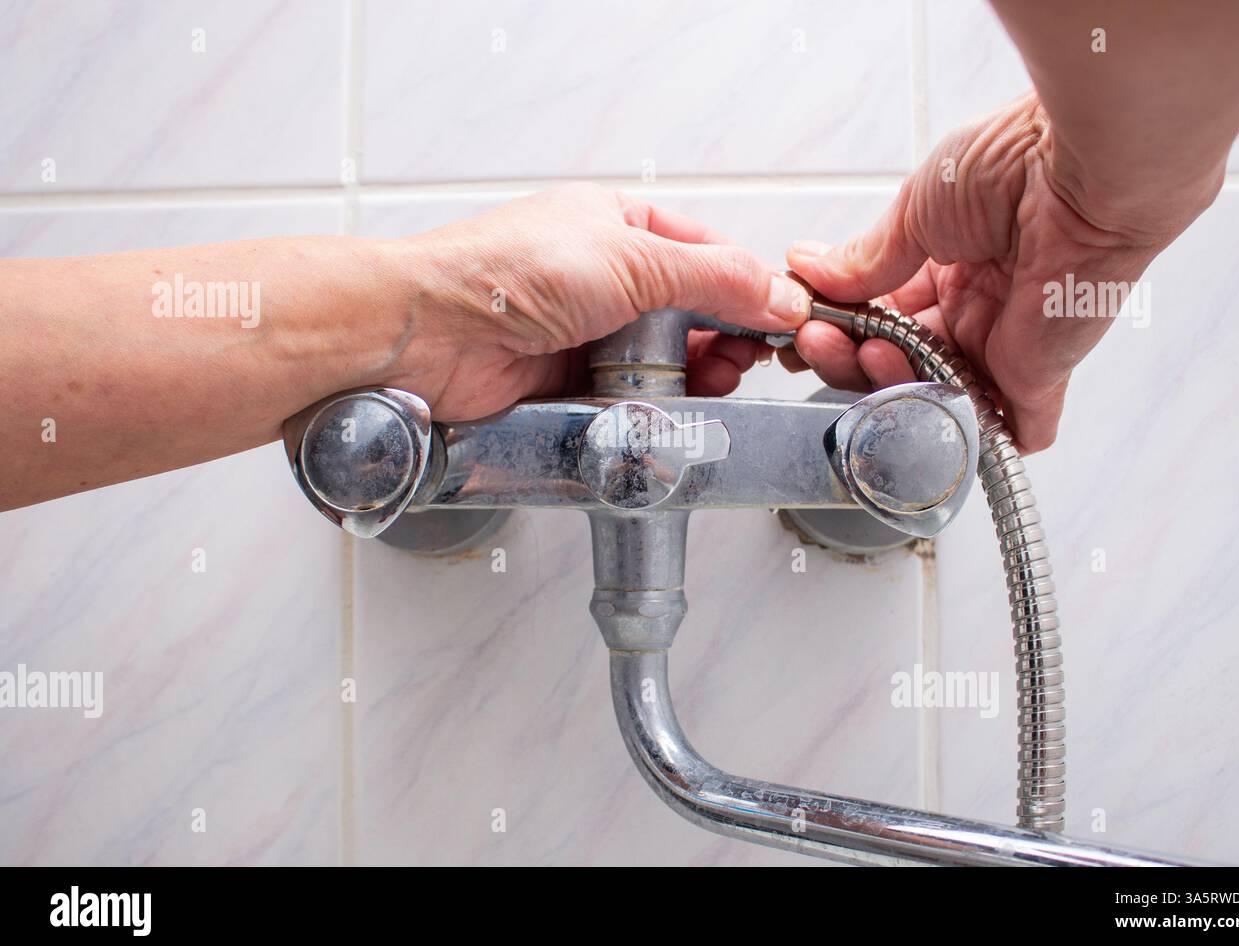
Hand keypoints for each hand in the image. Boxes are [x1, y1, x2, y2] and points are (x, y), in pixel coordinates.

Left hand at [380, 183, 809, 420]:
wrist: (433, 334)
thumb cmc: (510, 274)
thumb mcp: (634, 259)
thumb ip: (715, 278)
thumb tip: (779, 293)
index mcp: (619, 224)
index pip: (707, 253)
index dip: (749, 287)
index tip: (784, 320)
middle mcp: (605, 276)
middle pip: (692, 311)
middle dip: (725, 337)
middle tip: (748, 361)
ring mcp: (588, 330)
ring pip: (665, 358)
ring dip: (694, 374)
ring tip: (712, 386)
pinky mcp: (571, 380)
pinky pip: (631, 395)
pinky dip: (655, 404)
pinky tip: (672, 408)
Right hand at [783, 92, 1217, 450]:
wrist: (1078, 170)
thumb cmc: (1010, 165)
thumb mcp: (916, 210)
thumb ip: (865, 259)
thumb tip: (807, 270)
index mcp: (951, 267)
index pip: (882, 317)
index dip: (840, 327)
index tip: (802, 325)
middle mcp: (975, 310)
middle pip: (898, 362)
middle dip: (848, 357)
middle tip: (818, 341)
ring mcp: (1004, 348)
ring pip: (930, 397)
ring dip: (886, 385)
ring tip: (867, 350)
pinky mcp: (1035, 379)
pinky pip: (1001, 434)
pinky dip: (960, 435)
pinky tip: (915, 408)